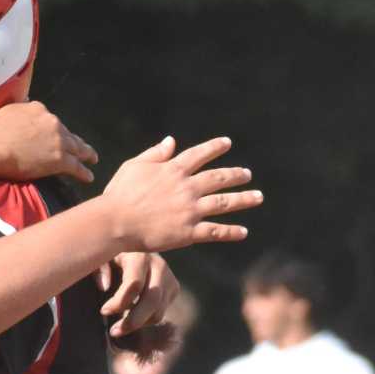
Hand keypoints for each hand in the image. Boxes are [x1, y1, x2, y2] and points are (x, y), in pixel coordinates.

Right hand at [0, 100, 97, 185]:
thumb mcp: (6, 112)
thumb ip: (19, 111)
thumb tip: (24, 103)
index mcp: (38, 110)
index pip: (51, 121)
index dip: (56, 130)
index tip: (58, 135)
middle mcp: (51, 122)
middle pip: (68, 134)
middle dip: (77, 141)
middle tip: (84, 148)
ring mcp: (57, 141)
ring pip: (77, 148)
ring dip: (86, 154)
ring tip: (92, 159)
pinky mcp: (58, 159)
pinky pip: (75, 166)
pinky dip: (84, 172)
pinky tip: (89, 176)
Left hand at [98, 252, 177, 336]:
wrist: (134, 245)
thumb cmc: (111, 254)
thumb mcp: (101, 257)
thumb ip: (99, 269)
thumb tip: (104, 287)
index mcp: (140, 255)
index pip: (135, 284)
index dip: (119, 302)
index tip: (104, 311)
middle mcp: (159, 265)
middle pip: (151, 300)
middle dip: (133, 320)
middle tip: (115, 331)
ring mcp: (169, 277)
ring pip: (158, 310)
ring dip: (138, 323)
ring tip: (119, 328)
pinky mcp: (173, 288)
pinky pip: (160, 312)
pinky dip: (145, 320)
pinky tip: (130, 316)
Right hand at [100, 136, 260, 252]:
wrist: (116, 222)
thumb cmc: (119, 194)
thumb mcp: (134, 167)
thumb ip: (155, 154)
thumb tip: (172, 141)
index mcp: (173, 170)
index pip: (200, 154)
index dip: (215, 147)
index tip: (227, 143)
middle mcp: (187, 187)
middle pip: (219, 178)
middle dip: (236, 174)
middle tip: (247, 174)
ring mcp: (190, 210)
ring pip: (224, 202)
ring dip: (244, 199)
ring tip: (258, 197)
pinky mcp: (188, 232)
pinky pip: (215, 231)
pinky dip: (231, 232)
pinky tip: (244, 232)